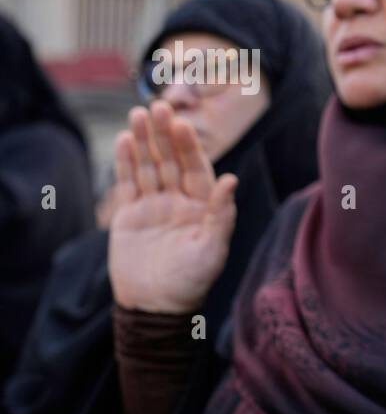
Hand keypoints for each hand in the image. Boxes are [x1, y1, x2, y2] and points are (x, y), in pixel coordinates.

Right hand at [107, 101, 237, 313]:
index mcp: (202, 206)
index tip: (181, 123)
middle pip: (171, 160)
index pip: (196, 168)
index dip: (189, 146)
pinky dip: (126, 161)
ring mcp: (153, 205)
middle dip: (165, 134)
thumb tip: (231, 179)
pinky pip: (128, 182)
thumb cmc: (191, 281)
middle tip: (159, 106)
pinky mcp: (130, 214)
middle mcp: (179, 200)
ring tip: (139, 114)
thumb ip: (220, 214)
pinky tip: (126, 140)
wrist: (155, 307)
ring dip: (144, 141)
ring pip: (149, 166)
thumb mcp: (212, 248)